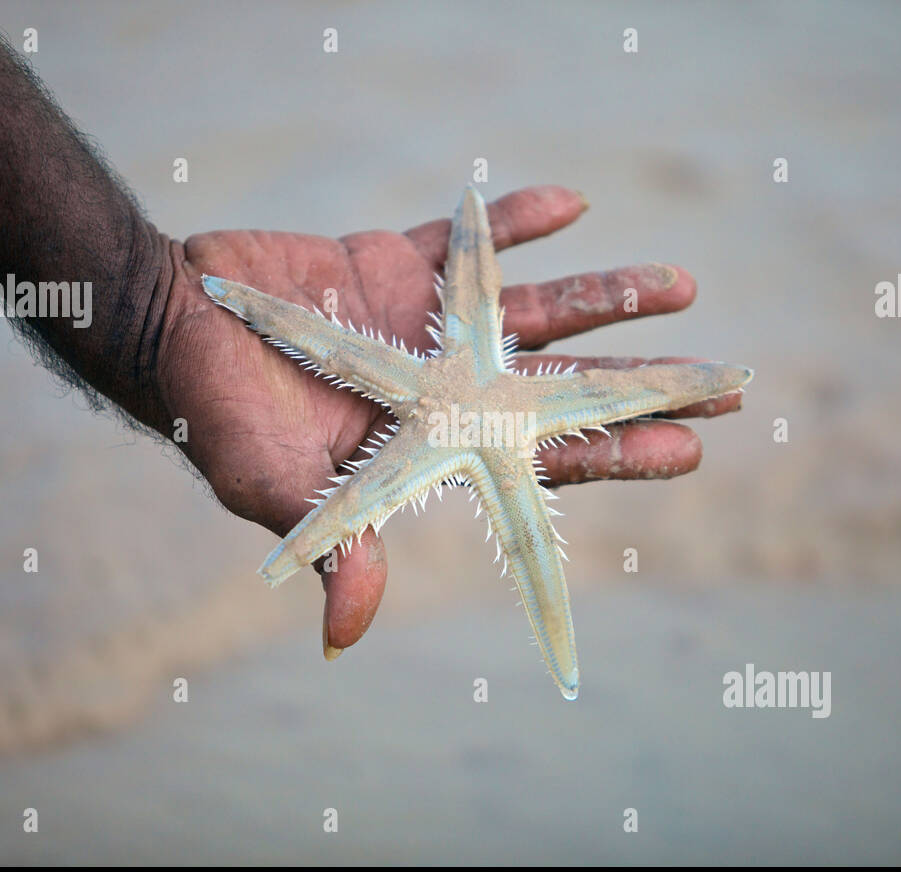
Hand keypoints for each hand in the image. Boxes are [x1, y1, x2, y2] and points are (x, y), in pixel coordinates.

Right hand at [153, 186, 742, 655]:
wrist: (174, 328)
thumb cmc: (220, 418)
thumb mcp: (276, 490)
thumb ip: (335, 544)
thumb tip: (347, 637)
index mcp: (435, 442)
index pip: (544, 455)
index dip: (614, 454)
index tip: (688, 450)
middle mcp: (448, 384)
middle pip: (565, 385)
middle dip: (641, 384)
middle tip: (726, 385)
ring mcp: (429, 323)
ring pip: (537, 308)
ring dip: (607, 294)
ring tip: (683, 286)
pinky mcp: (398, 263)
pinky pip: (469, 239)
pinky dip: (514, 221)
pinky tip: (574, 204)